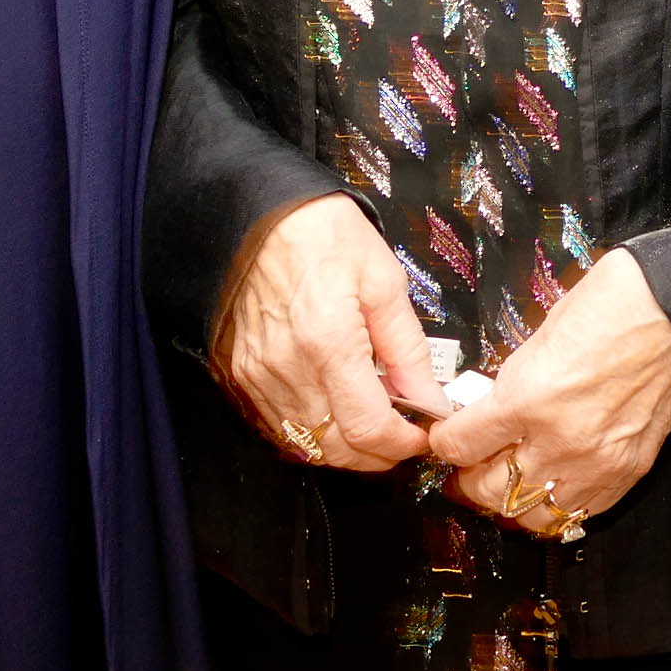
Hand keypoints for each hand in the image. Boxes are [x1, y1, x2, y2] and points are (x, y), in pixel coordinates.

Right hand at [212, 194, 433, 471]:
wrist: (260, 216)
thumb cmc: (322, 235)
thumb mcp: (384, 279)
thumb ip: (407, 347)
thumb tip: (428, 398)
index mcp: (329, 342)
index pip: (368, 428)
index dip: (402, 444)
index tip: (421, 435)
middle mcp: (288, 369)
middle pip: (337, 449)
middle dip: (378, 453)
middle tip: (403, 431)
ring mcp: (259, 377)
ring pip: (308, 443)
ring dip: (346, 445)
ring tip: (372, 418)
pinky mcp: (241, 375)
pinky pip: (280, 426)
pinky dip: (313, 430)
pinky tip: (334, 408)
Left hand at [426, 249, 670, 534]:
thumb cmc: (614, 307)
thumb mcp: (539, 338)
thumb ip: (509, 383)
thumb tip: (486, 411)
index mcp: (529, 399)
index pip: (461, 446)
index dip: (444, 443)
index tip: (445, 439)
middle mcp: (559, 441)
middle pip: (489, 491)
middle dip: (469, 479)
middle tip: (466, 467)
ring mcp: (595, 463)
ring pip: (530, 515)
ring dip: (511, 500)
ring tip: (506, 482)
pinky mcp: (626, 472)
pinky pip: (577, 513)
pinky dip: (556, 504)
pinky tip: (550, 486)